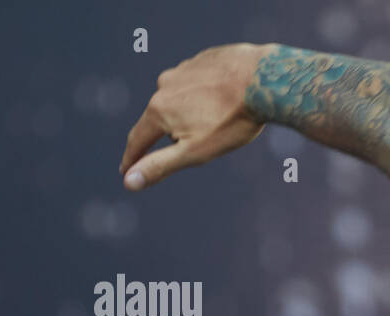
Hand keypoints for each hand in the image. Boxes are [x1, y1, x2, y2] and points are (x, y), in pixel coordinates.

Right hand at [119, 43, 268, 189]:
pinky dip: (205, 94)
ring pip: (180, 98)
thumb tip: (128, 181)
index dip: (133, 157)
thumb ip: (160, 165)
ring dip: (189, 111)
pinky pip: (198, 82)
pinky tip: (223, 99)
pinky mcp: (204, 60)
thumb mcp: (195, 152)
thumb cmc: (232, 120)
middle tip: (189, 144)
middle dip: (169, 133)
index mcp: (159, 110)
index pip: (139, 138)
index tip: (126, 170)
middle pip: (160, 117)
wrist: (264, 80)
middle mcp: (165, 85)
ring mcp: (184, 69)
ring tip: (215, 120)